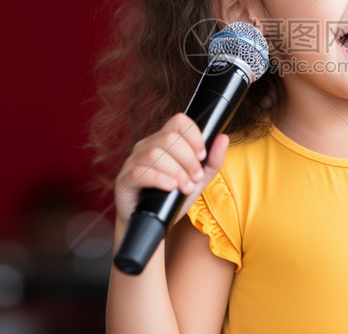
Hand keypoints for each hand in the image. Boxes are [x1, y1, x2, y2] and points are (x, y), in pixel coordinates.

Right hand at [113, 113, 228, 225]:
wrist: (153, 224)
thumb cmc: (173, 198)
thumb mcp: (198, 180)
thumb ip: (212, 161)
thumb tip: (223, 138)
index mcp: (163, 141)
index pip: (178, 121)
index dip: (194, 136)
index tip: (202, 156)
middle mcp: (146, 146)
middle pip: (169, 137)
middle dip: (188, 159)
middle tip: (196, 178)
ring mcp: (133, 162)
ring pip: (154, 153)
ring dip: (177, 171)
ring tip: (186, 187)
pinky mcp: (124, 180)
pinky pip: (140, 172)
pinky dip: (160, 179)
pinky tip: (171, 188)